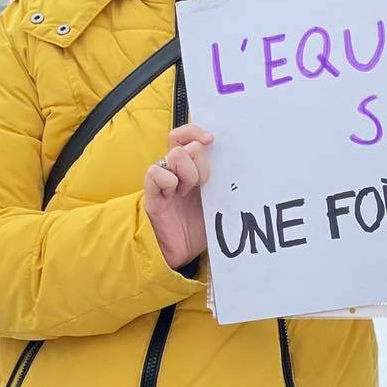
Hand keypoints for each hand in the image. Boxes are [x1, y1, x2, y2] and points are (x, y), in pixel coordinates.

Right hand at [144, 123, 213, 268]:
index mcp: (191, 169)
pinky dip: (168, 180)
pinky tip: (174, 194)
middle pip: (185, 145)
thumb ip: (222, 181)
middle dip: (200, 162)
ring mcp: (162, 182)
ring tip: (188, 192)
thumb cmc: (201, 228)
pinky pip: (155, 173)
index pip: (186, 135)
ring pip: (174, 155)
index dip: (195, 131)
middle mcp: (175, 171)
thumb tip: (234, 160)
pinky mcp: (152, 195)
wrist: (183, 255)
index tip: (211, 140)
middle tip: (203, 184)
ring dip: (188, 172)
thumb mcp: (217, 200)